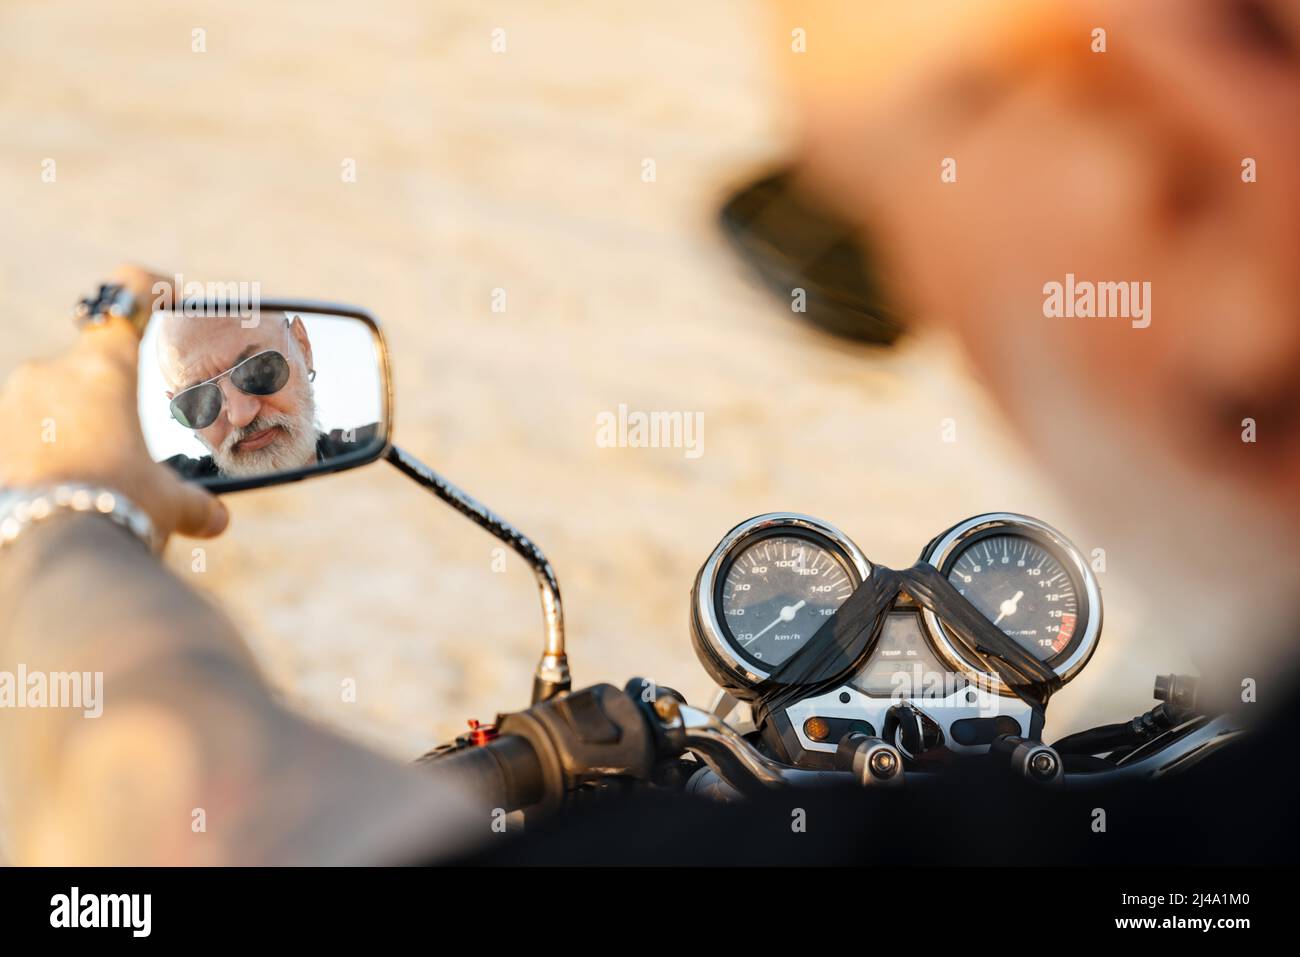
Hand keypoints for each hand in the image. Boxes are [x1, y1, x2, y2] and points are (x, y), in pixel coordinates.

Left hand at [0, 265, 228, 542]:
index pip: (129, 299)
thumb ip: (194, 503)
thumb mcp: (168, 505)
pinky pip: (16, 438)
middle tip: (121, 449)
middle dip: (103, 406)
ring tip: (85, 486)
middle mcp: (49, 374)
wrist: (50, 551)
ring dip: (66, 436)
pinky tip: (52, 494)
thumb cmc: (120, 511)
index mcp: (104, 371)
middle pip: (85, 370)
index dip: (150, 287)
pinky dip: (35, 460)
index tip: (166, 290)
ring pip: (46, 407)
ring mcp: (7, 405)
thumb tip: (216, 519)